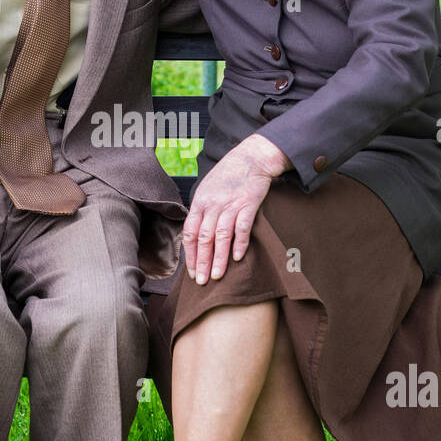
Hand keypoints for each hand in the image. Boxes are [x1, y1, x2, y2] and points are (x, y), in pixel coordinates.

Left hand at [183, 133, 291, 283]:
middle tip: (202, 282)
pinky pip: (242, 227)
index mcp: (200, 203)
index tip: (191, 272)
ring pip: (221, 236)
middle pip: (204, 238)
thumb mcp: (207, 190)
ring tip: (217, 276)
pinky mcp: (248, 204)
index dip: (190, 255)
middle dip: (202, 262)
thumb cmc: (227, 176)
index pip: (190, 233)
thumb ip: (201, 211)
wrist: (250, 158)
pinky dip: (240, 244)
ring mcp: (230, 205)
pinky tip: (238, 258)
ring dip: (219, 258)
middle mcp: (213, 205)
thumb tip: (194, 236)